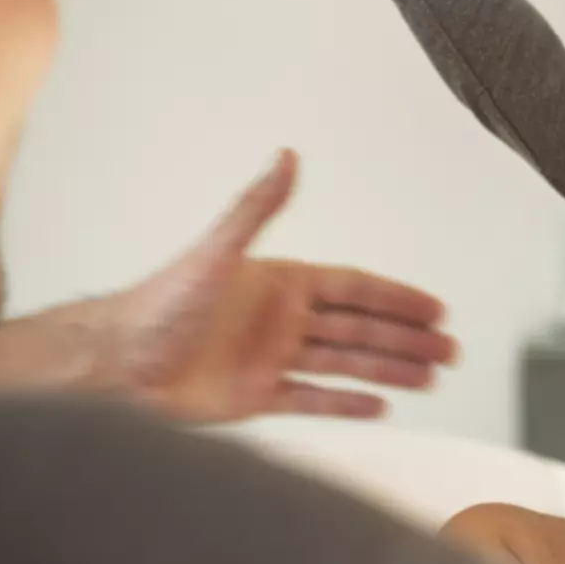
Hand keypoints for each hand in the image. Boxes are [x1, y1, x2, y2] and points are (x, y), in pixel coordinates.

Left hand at [102, 149, 456, 422]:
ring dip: (389, 370)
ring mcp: (271, 359)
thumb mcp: (216, 252)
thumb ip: (256, 207)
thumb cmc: (157, 305)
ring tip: (430, 379)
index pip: (354, 290)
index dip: (396, 298)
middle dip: (406, 339)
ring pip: (346, 365)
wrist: (115, 365)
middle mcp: (281, 320)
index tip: (434, 308)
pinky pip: (313, 400)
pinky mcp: (256, 397)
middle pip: (359, 329)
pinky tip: (382, 407)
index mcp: (280, 283)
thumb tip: (285, 156)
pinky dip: (347, 403)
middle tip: (448, 350)